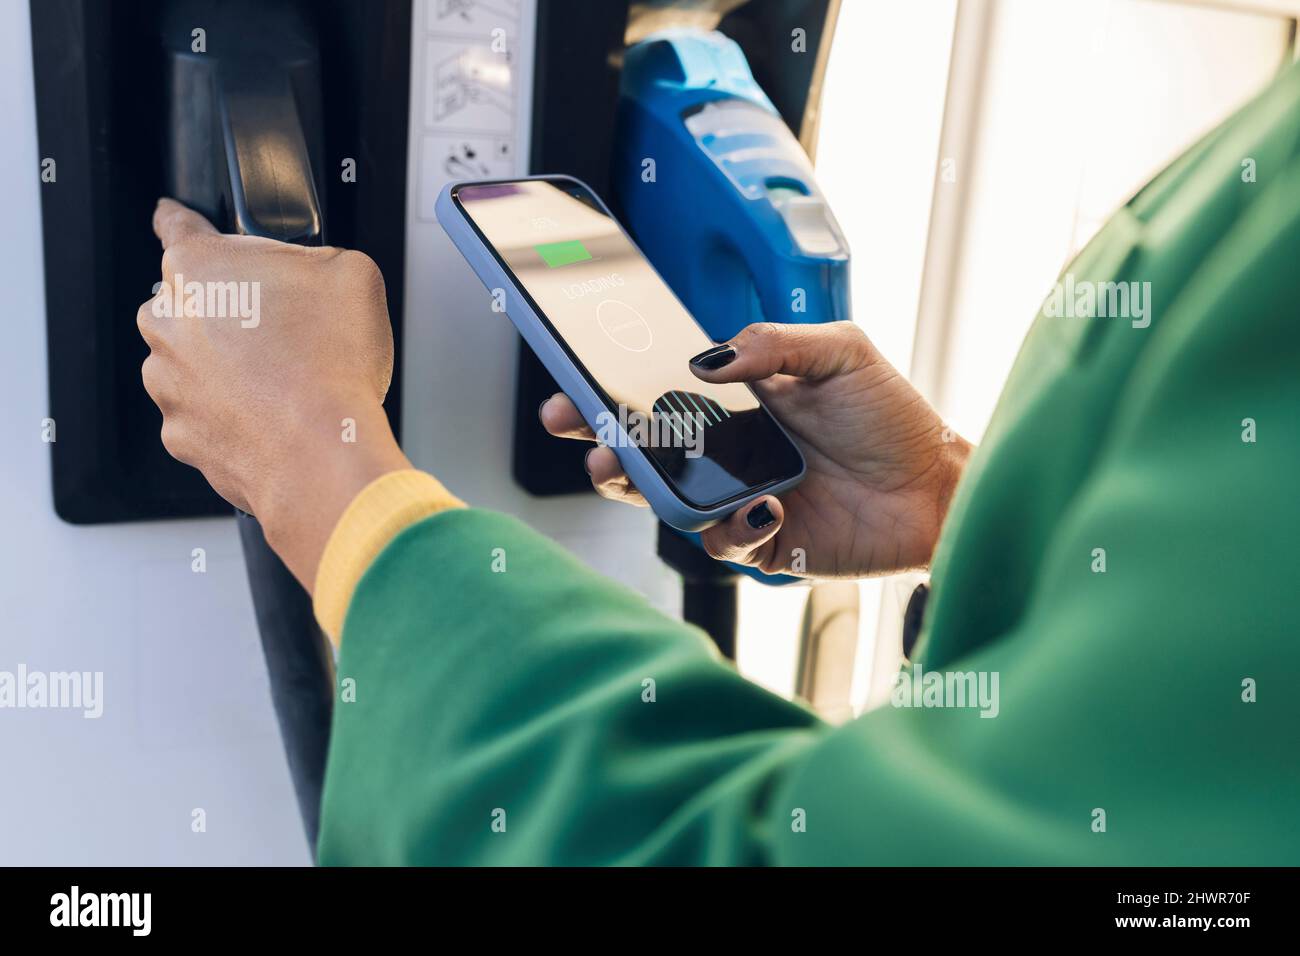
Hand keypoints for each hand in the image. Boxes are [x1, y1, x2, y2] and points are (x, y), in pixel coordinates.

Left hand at [137, 198, 410, 587]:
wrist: (323, 455)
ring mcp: (169, 384)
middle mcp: (169, 323)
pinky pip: (204, 415)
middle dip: (229, 309)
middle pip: (189, 301)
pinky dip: (232, 415)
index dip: (181, 219)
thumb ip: (322, 259)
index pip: (176, 224)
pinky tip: (274, 416)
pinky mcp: (182, 435)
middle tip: (285, 328)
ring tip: (286, 379)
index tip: (175, 219)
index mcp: (200, 267)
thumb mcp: (354, 274)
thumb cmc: (331, 368)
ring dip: (229, 366)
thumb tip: (321, 276)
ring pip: (193, 362)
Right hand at [540, 321, 971, 577]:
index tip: (575, 386)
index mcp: (735, 407)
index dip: (612, 395)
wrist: (938, 488)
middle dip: (600, 443)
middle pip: (644, 455)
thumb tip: (708, 357)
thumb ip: (773, 345)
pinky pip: (722, 543)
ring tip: (623, 467)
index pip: (659, 399)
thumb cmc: (892, 418)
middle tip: (578, 430)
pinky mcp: (763, 548)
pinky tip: (764, 505)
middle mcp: (728, 457)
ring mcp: (740, 502)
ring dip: (640, 486)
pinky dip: (731, 526)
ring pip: (667, 503)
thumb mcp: (839, 353)